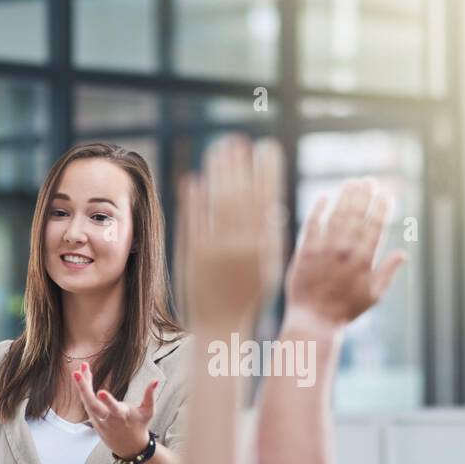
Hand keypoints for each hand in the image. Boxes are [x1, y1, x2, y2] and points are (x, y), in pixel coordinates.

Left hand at [72, 360, 158, 457]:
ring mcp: (98, 420)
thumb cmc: (139, 426)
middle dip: (84, 389)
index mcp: (122, 417)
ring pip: (87, 402)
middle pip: (92, 405)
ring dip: (82, 385)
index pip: (114, 409)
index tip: (101, 392)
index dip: (108, 401)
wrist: (129, 447)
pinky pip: (87, 403)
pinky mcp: (93, 420)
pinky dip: (84, 390)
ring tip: (79, 369)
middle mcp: (108, 419)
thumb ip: (150, 396)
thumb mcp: (148, 412)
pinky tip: (82, 376)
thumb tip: (156, 380)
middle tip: (76, 374)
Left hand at [178, 134, 285, 328]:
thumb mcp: (268, 266)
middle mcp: (242, 245)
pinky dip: (194, 198)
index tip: (268, 147)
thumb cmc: (247, 295)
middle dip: (240, 163)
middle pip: (242, 194)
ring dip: (218, 172)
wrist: (219, 324)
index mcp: (265, 246)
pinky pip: (193, 219)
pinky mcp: (192, 254)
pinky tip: (195, 178)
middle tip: (236, 138)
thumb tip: (273, 205)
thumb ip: (269, 236)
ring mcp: (215, 249)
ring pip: (218, 201)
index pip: (269, 200)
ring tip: (217, 149)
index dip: (268, 171)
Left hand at [284, 178, 405, 330]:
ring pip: (337, 214)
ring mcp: (324, 249)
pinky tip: (325, 196)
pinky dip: (319, 209)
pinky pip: (312, 224)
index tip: (387, 194)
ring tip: (352, 183)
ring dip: (346, 196)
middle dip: (365, 195)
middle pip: (357, 214)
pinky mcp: (305, 251)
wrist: (314, 320)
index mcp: (364, 260)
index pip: (376, 225)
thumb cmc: (346, 310)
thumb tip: (404, 254)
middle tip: (369, 181)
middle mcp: (345, 250)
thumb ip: (388, 272)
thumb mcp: (374, 296)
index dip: (382, 207)